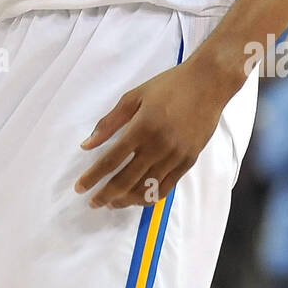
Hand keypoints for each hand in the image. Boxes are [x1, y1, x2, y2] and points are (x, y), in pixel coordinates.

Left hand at [74, 60, 225, 208]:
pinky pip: (166, 187)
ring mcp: (175, 156)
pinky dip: (150, 197)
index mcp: (141, 128)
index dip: (93, 177)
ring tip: (112, 203)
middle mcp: (158, 146)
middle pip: (126, 180)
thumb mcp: (134, 96)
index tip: (80, 188)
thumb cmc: (168, 86)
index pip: (111, 160)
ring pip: (147, 189)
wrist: (208, 84)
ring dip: (126, 200)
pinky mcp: (189, 161)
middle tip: (93, 202)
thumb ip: (109, 122)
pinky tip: (138, 198)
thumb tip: (87, 145)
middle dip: (106, 195)